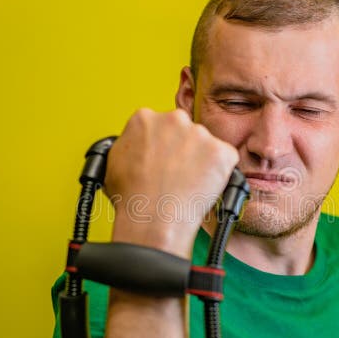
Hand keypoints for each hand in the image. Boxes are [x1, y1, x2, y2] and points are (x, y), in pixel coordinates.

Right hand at [104, 108, 238, 258]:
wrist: (154, 219)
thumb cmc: (132, 197)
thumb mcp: (113, 162)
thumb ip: (129, 145)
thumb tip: (137, 146)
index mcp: (145, 118)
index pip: (158, 125)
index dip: (161, 145)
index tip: (162, 159)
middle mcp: (174, 120)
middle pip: (183, 131)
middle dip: (182, 149)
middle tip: (177, 174)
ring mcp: (200, 134)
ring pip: (205, 145)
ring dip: (201, 161)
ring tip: (188, 185)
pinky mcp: (222, 152)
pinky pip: (225, 160)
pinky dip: (219, 173)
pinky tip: (204, 187)